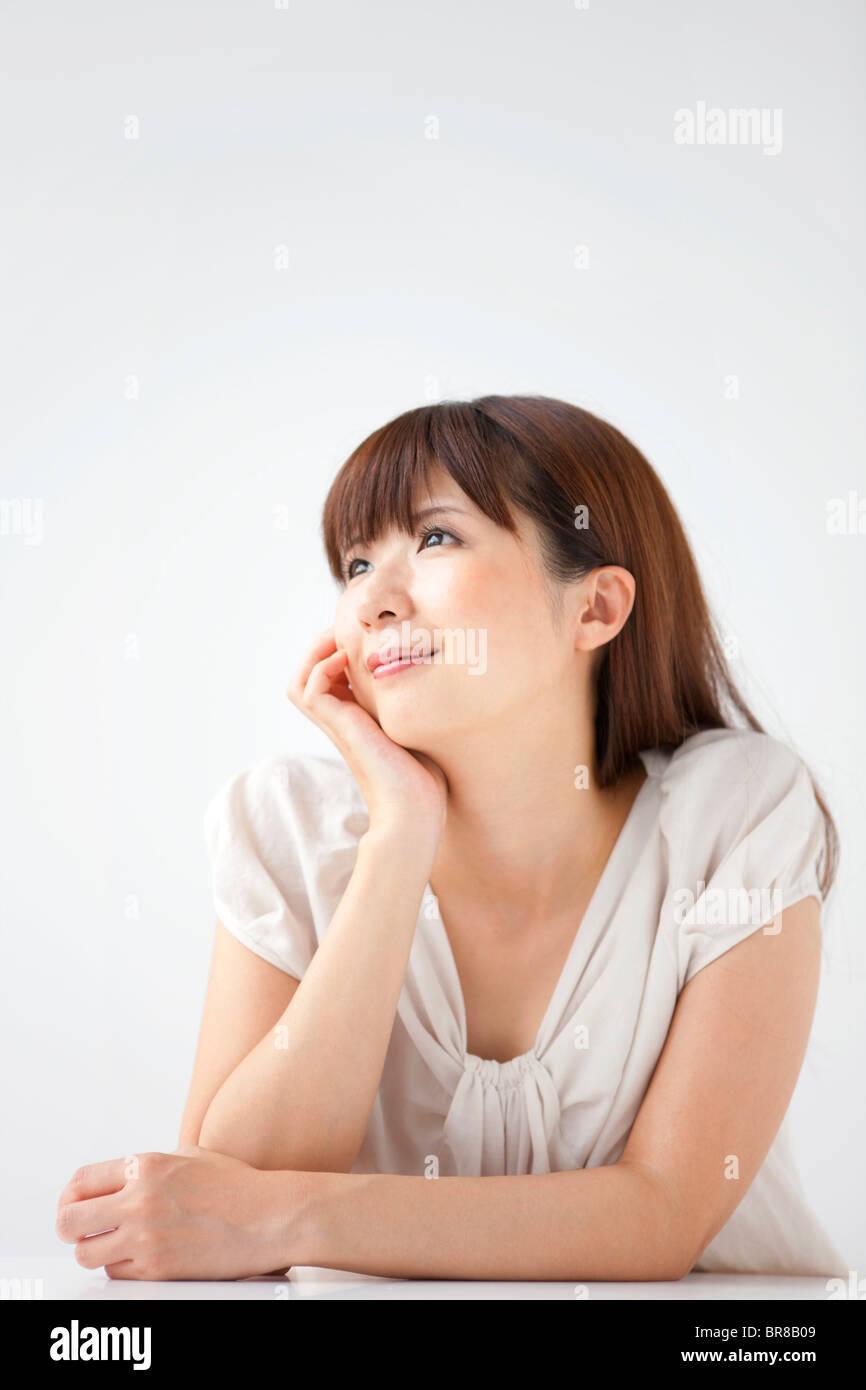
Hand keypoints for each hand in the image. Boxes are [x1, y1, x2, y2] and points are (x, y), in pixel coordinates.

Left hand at [55, 1145, 304, 1280]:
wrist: (268, 1217)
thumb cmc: (237, 1186)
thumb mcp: (189, 1156)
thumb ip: (150, 1165)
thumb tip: (121, 1177)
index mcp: (146, 1166)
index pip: (81, 1180)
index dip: (70, 1194)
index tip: (74, 1202)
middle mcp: (140, 1200)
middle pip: (69, 1220)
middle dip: (69, 1225)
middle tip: (80, 1228)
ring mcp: (146, 1237)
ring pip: (85, 1253)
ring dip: (92, 1250)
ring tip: (108, 1245)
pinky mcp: (157, 1269)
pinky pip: (115, 1274)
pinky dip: (119, 1268)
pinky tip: (136, 1256)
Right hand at [287, 626, 448, 844]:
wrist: (417, 810)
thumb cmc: (425, 777)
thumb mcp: (418, 728)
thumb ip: (414, 707)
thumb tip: (433, 678)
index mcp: (356, 722)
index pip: (328, 681)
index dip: (336, 654)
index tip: (361, 637)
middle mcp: (341, 723)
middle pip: (305, 679)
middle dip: (320, 648)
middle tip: (343, 632)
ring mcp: (338, 726)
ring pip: (299, 683)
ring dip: (315, 654)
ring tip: (340, 642)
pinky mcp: (341, 728)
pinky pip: (309, 690)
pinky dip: (321, 668)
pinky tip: (347, 660)